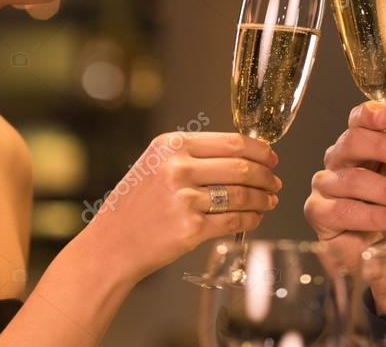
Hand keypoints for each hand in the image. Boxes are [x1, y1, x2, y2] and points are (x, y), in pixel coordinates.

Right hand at [81, 131, 280, 282]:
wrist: (111, 244)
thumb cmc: (135, 204)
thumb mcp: (155, 164)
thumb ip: (192, 155)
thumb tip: (243, 154)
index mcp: (171, 145)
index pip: (232, 142)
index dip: (260, 150)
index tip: (271, 158)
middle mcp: (178, 168)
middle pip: (242, 167)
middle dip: (266, 176)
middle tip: (275, 182)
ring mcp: (185, 198)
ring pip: (242, 194)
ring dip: (263, 199)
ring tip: (269, 201)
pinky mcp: (191, 228)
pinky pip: (234, 220)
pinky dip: (251, 219)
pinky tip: (255, 218)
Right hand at [304, 96, 385, 271]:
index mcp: (366, 146)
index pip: (359, 119)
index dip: (370, 114)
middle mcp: (341, 162)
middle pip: (350, 142)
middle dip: (382, 146)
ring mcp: (326, 187)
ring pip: (349, 178)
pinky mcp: (319, 215)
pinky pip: (339, 209)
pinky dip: (371, 214)